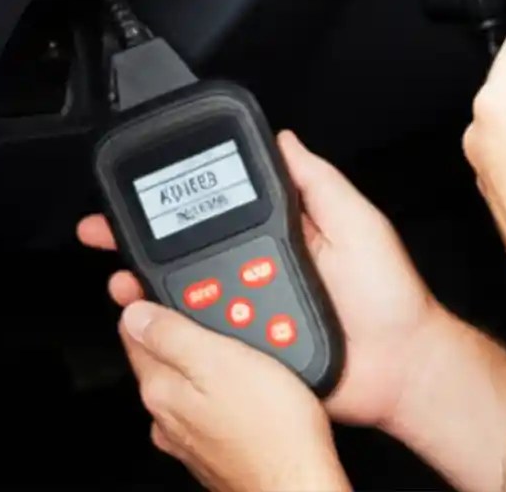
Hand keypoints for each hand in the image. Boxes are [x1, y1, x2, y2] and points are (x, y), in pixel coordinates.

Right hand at [79, 130, 447, 430]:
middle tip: (103, 233)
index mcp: (281, 236)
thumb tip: (285, 139)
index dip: (180, 201)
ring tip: (122, 281)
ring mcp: (250, 313)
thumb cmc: (389, 295)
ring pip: (189, 301)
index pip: (220, 210)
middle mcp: (259, 271)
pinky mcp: (248, 353)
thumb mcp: (358, 221)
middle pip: (190, 255)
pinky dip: (176, 335)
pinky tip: (152, 326)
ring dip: (150, 291)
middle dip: (143, 245)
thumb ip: (318, 183)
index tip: (140, 190)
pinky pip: (205, 343)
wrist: (401, 366)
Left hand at [114, 300, 348, 490]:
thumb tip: (133, 311)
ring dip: (206, 357)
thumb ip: (172, 334)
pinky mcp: (218, 447)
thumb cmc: (271, 427)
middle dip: (181, 326)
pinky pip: (213, 404)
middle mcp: (167, 415)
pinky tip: (252, 381)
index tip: (151, 281)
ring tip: (240, 337)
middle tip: (213, 304)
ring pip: (189, 381)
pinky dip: (224, 387)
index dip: (143, 299)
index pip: (133, 331)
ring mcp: (191, 435)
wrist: (298, 482)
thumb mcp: (221, 360)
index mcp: (162, 387)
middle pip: (162, 355)